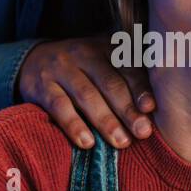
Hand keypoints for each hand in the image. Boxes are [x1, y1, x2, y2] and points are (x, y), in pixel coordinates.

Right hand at [15, 36, 155, 147]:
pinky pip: (59, 106)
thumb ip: (129, 78)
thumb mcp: (105, 64)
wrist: (33, 60)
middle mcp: (84, 53)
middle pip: (109, 83)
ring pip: (86, 95)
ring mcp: (61, 68)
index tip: (151, 108)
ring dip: (105, 121)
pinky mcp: (41, 85)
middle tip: (142, 132)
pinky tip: (87, 142)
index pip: (127, 67)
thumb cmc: (83, 70)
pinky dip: (73, 125)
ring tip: (121, 142)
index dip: (140, 88)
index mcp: (106, 47)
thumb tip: (156, 109)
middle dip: (127, 109)